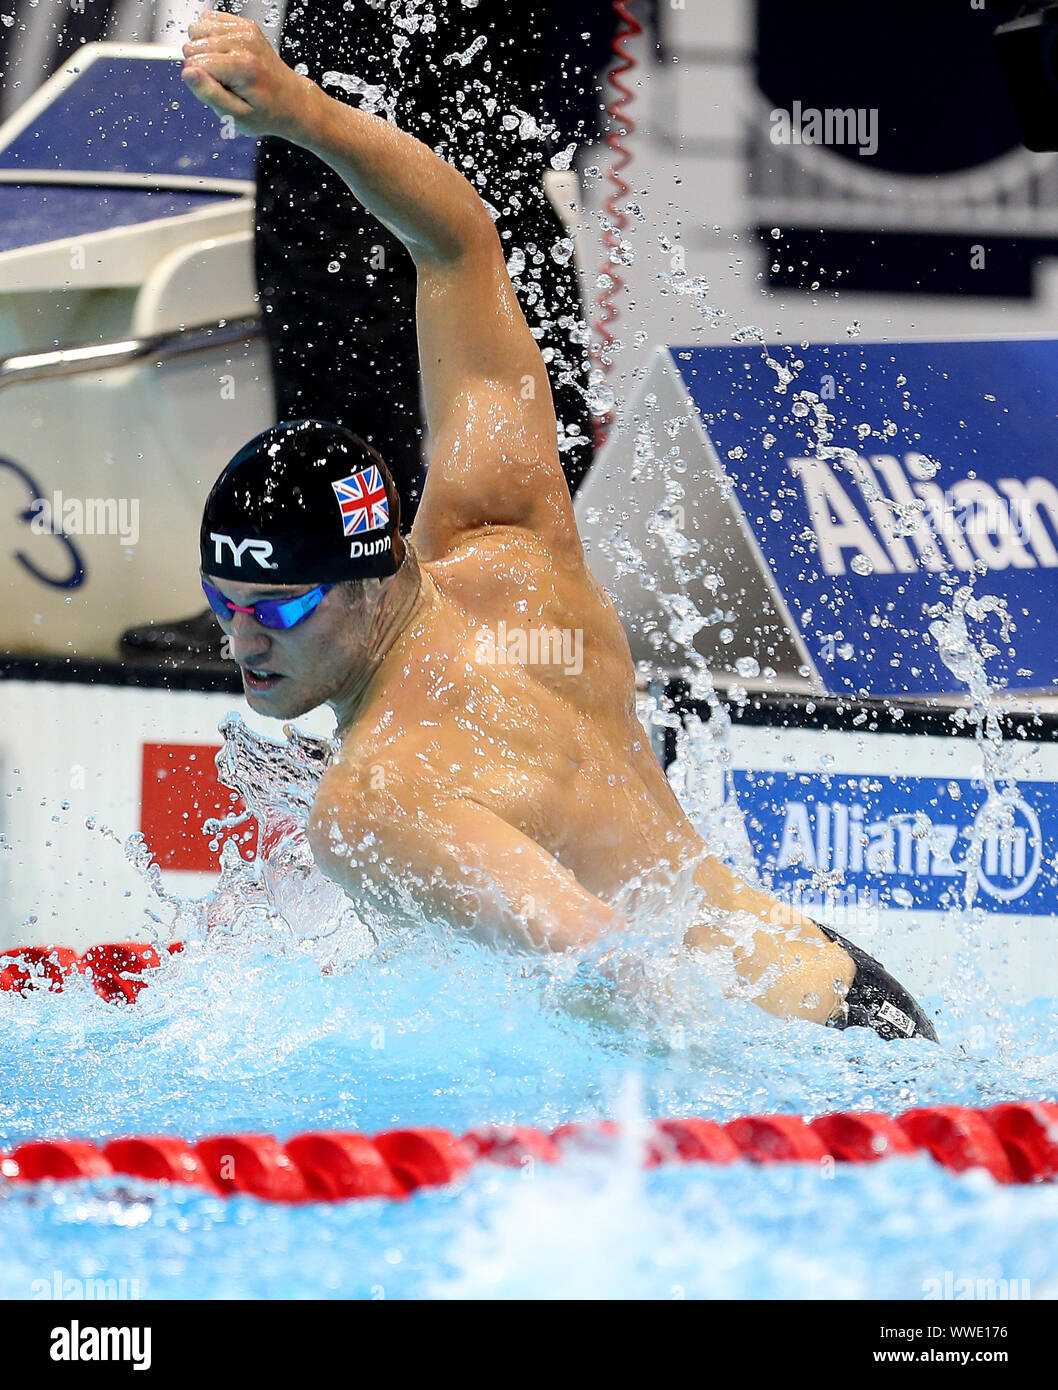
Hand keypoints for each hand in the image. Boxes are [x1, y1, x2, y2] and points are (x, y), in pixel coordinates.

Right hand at [181, 9, 314, 139]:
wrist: (291, 101)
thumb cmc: (265, 113)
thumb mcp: (237, 116)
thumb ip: (210, 94)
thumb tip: (187, 73)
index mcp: (242, 66)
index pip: (193, 64)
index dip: (200, 82)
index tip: (220, 91)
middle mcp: (243, 42)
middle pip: (192, 44)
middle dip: (201, 65)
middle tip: (224, 82)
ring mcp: (245, 30)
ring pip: (197, 29)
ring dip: (203, 49)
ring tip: (223, 67)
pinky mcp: (245, 24)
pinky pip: (208, 19)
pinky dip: (210, 36)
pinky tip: (224, 53)